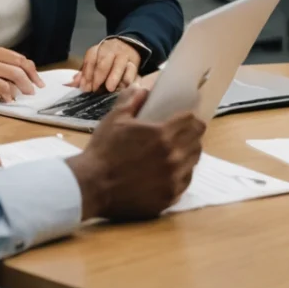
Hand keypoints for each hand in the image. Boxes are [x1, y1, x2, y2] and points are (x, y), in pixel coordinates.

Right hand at [0, 47, 40, 101]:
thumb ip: (3, 63)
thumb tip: (25, 74)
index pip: (19, 59)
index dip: (32, 72)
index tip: (39, 82)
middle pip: (15, 72)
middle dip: (27, 84)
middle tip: (31, 92)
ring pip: (5, 84)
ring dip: (14, 93)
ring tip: (15, 98)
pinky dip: (0, 98)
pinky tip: (2, 100)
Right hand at [64, 89, 203, 219]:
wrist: (91, 186)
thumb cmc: (102, 151)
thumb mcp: (114, 119)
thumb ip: (131, 101)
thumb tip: (142, 89)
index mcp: (163, 135)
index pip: (193, 122)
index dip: (190, 118)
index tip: (186, 119)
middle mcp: (173, 158)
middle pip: (197, 142)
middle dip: (191, 136)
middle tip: (181, 136)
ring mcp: (173, 180)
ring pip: (193, 163)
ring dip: (187, 156)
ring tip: (175, 154)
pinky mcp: (169, 198)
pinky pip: (184, 183)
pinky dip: (179, 176)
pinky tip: (168, 173)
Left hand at [71, 38, 142, 92]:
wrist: (128, 45)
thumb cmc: (106, 58)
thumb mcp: (93, 62)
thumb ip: (83, 74)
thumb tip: (70, 85)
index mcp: (97, 50)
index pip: (90, 60)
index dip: (87, 74)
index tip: (85, 88)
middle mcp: (110, 51)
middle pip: (104, 63)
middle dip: (99, 77)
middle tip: (96, 90)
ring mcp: (123, 56)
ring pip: (119, 65)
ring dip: (114, 77)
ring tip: (110, 89)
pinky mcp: (134, 63)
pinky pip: (132, 71)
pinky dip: (127, 80)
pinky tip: (123, 88)